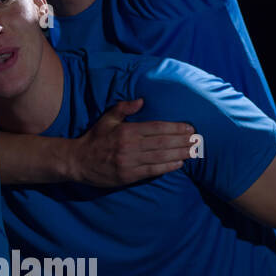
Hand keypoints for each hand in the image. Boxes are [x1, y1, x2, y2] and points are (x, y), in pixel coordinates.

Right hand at [72, 99, 193, 185]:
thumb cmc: (94, 139)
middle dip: (182, 141)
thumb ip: (123, 109)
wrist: (77, 162)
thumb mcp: (106, 120)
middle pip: (162, 143)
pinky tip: (179, 163)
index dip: (175, 128)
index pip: (156, 128)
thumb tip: (141, 100)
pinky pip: (152, 170)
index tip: (189, 128)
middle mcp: (129, 146)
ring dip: (179, 154)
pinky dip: (167, 167)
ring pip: (160, 157)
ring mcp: (129, 162)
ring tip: (193, 151)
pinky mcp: (128, 175)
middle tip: (197, 139)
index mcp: (125, 131)